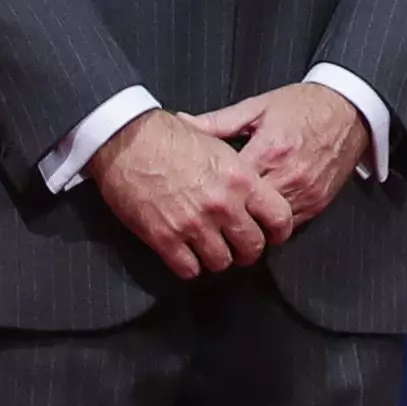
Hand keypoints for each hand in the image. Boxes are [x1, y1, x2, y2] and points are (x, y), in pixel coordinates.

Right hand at [89, 106, 295, 278]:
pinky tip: (185, 255)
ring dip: (217, 259)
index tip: (272, 235)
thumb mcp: (217, 143)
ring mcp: (194, 224)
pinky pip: (189, 269)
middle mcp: (223, 205)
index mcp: (241, 179)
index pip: (279, 218)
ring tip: (209, 249)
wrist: (127, 140)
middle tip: (236, 246)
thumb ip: (239, 170)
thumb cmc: (171, 136)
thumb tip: (252, 189)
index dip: (279, 232)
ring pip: (221, 263)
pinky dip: (189, 266)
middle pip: (252, 248)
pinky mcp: (165, 238)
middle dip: (246, 251)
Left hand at [194, 79, 368, 230]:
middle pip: (248, 211)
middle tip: (209, 215)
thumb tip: (183, 123)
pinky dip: (273, 223)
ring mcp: (306, 191)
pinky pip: (290, 224)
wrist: (349, 108)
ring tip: (232, 220)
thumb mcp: (257, 108)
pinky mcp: (318, 202)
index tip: (195, 196)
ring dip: (251, 223)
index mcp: (269, 149)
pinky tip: (259, 217)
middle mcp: (288, 174)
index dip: (210, 193)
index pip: (231, 185)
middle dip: (228, 215)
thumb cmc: (302, 105)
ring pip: (268, 224)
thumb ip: (218, 122)